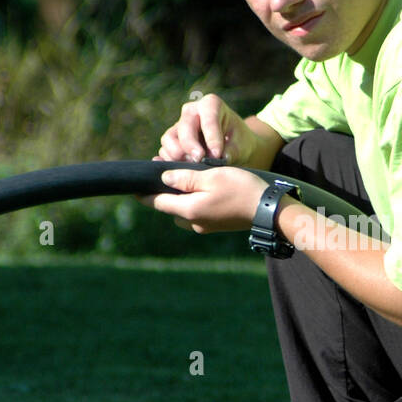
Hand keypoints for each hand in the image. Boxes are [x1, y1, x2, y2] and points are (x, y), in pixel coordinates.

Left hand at [139, 166, 271, 233]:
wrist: (268, 209)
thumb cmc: (240, 188)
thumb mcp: (211, 176)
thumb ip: (185, 178)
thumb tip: (164, 178)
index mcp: (189, 210)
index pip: (158, 202)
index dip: (144, 194)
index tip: (133, 188)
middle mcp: (195, 222)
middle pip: (170, 208)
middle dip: (165, 194)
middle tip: (164, 175)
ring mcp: (206, 226)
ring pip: (184, 211)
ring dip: (181, 199)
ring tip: (185, 180)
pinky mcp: (217, 226)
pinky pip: (197, 214)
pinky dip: (194, 203)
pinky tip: (203, 190)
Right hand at [155, 94, 258, 164]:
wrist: (234, 147)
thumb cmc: (238, 142)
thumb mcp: (241, 145)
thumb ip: (231, 151)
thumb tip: (219, 159)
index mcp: (211, 104)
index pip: (208, 119)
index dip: (212, 137)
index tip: (217, 154)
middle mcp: (192, 111)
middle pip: (184, 127)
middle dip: (190, 145)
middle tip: (199, 160)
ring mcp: (179, 126)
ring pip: (169, 138)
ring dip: (177, 154)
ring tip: (192, 166)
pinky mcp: (172, 141)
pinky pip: (164, 151)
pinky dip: (170, 161)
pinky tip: (181, 170)